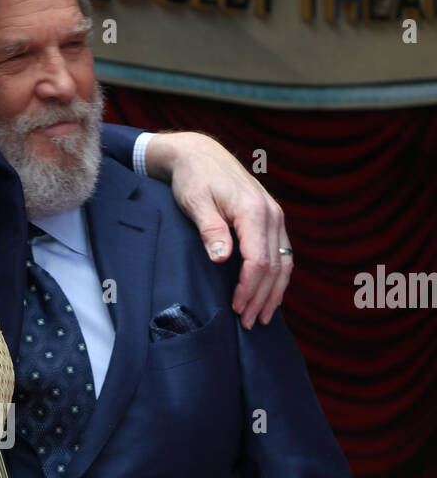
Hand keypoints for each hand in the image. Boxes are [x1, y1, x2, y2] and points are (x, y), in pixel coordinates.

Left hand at [144, 131, 291, 329]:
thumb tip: (222, 258)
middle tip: (247, 323)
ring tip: (261, 317)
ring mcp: (275, 215)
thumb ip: (210, 230)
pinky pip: (283, 252)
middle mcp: (271, 213)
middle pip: (274, 266)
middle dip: (261, 298)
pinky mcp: (272, 218)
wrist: (200, 154)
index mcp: (252, 211)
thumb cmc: (193, 178)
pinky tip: (270, 294)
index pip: (258, 261)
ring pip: (284, 261)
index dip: (248, 289)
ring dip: (274, 292)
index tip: (236, 308)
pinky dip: (278, 277)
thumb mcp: (195, 201)